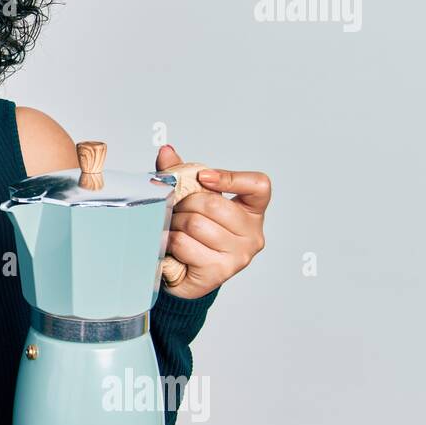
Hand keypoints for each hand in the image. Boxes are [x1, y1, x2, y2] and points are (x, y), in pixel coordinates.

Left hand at [156, 145, 270, 298]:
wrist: (183, 273)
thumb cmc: (191, 233)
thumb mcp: (190, 199)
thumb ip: (180, 175)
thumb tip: (166, 151)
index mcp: (252, 211)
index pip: (259, 185)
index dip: (229, 177)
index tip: (202, 176)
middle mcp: (252, 235)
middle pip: (213, 204)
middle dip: (184, 204)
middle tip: (177, 211)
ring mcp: (238, 256)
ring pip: (195, 224)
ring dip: (175, 224)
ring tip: (175, 230)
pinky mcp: (219, 272)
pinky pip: (184, 245)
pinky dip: (170, 243)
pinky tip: (174, 248)